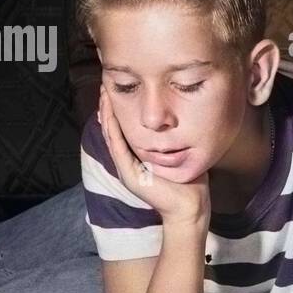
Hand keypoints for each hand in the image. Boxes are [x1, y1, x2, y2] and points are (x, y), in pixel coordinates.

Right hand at [98, 85, 210, 224]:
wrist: (190, 207)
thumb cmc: (190, 183)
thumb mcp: (179, 154)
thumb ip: (175, 140)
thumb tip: (184, 121)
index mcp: (138, 158)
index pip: (123, 129)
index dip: (118, 109)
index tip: (117, 89)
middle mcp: (128, 162)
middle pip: (112, 129)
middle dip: (108, 107)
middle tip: (104, 85)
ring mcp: (126, 168)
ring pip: (110, 135)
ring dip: (106, 114)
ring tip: (103, 94)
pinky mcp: (128, 173)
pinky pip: (116, 146)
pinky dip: (111, 129)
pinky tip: (108, 114)